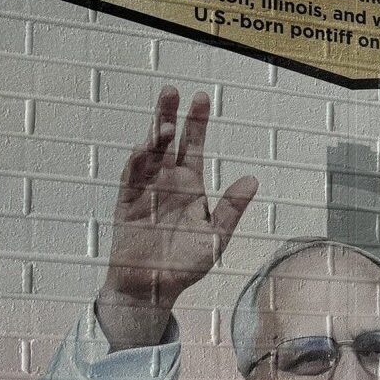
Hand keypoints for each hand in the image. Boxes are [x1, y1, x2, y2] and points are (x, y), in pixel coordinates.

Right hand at [97, 86, 258, 350]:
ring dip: (153, 137)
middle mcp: (166, 183)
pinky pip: (130, 179)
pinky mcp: (126, 205)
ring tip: (164, 124)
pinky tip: (145, 148)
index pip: (192, 146)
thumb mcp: (216, 237)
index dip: (196, 123)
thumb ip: (232, 209)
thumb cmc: (186, 264)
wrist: (155, 288)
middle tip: (173, 90)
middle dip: (168, 115)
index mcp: (189, 187)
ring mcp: (144, 191)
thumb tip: (252, 180)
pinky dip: (136, 163)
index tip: (201, 97)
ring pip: (147, 155)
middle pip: (166, 142)